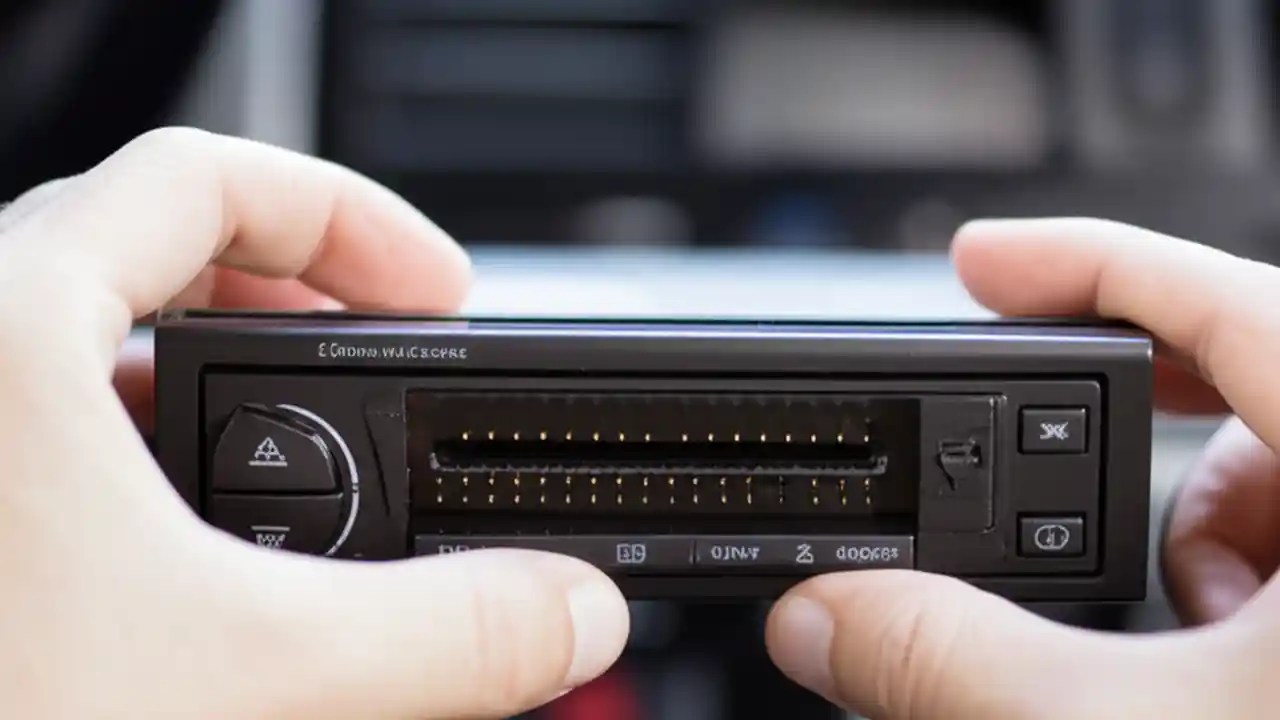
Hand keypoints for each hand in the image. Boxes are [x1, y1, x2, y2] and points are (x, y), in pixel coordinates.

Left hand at [0, 128, 628, 718]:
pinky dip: (147, 455)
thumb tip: (567, 610)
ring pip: (89, 336)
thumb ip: (440, 639)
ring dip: (219, 377)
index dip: (348, 216)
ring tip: (310, 451)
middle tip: (387, 355)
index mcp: (3, 327)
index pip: (204, 176)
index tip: (436, 289)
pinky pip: (50, 425)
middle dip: (296, 291)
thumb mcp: (239, 677)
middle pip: (149, 241)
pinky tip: (195, 550)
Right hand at [765, 218, 1279, 717]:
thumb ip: (957, 659)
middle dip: (1123, 435)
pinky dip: (1251, 577)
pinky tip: (1225, 671)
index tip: (979, 261)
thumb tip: (824, 612)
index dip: (1082, 256)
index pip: (1224, 293)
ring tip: (1174, 631)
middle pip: (1250, 364)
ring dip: (1192, 525)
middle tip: (1042, 489)